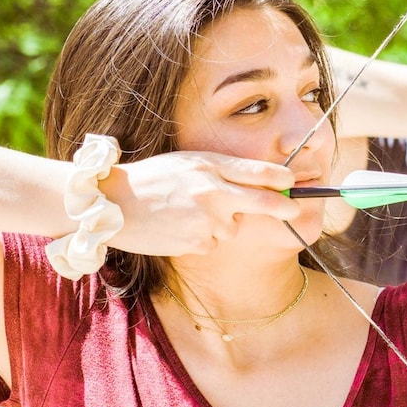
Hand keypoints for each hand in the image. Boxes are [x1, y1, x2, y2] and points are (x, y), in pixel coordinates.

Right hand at [99, 151, 302, 255]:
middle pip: (264, 202)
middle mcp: (213, 190)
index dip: (282, 178)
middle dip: (284, 207)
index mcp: (210, 165)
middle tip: (293, 210)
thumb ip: (219, 171)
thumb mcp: (187, 163)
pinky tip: (179, 228)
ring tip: (189, 214)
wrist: (113, 204)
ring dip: (221, 224)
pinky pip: (213, 243)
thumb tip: (255, 182)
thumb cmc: (151, 180)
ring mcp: (206, 218)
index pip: (258, 171)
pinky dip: (202, 239)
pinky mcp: (198, 242)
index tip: (293, 182)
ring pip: (234, 227)